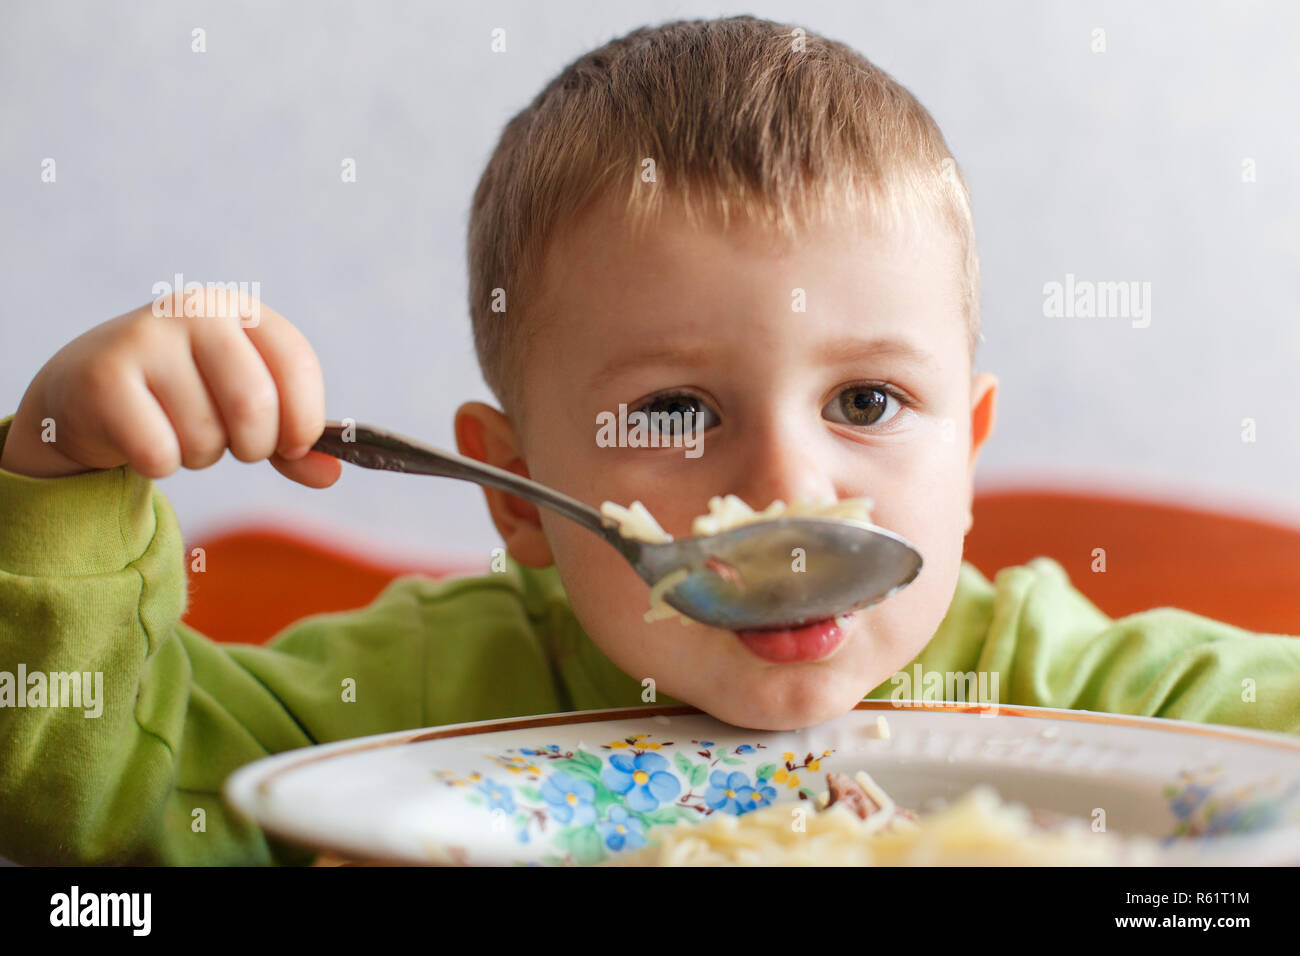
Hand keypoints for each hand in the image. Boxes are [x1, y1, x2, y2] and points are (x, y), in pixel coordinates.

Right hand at [0, 290, 340, 487]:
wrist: (86, 394)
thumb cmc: (182, 400)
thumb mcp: (243, 409)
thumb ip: (291, 441)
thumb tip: (330, 474)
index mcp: (239, 310)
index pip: (297, 363)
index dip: (305, 419)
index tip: (292, 445)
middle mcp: (194, 311)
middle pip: (254, 405)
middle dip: (254, 446)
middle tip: (233, 446)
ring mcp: (144, 338)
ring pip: (206, 436)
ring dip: (201, 456)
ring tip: (177, 432)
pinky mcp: (102, 377)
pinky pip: (159, 452)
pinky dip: (161, 465)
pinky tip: (143, 440)